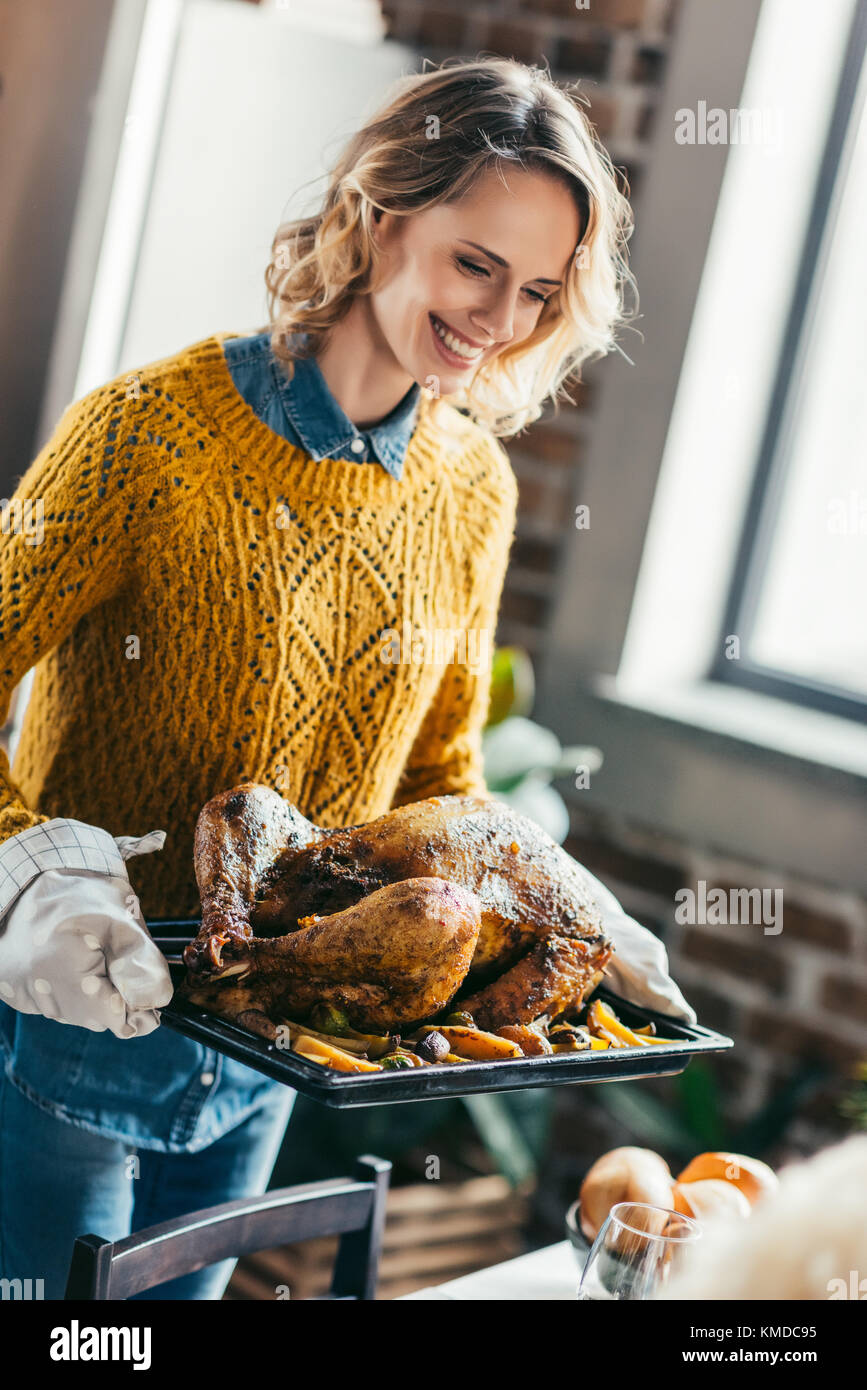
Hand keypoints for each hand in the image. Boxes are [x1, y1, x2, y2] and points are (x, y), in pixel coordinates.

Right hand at [0, 831, 172, 1037]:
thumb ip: (142, 964)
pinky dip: (71, 988)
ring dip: (92, 989)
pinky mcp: (14, 992)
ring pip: (78, 1013)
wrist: (33, 880)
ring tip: (86, 951)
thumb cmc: (80, 895)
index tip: (141, 975)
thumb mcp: (122, 921)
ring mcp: (21, 994)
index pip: (115, 1019)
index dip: (138, 1001)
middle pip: (98, 1018)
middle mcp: (36, 990)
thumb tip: (157, 1000)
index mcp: (64, 971)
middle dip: (114, 992)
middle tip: (110, 952)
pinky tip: (68, 958)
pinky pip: (58, 1004)